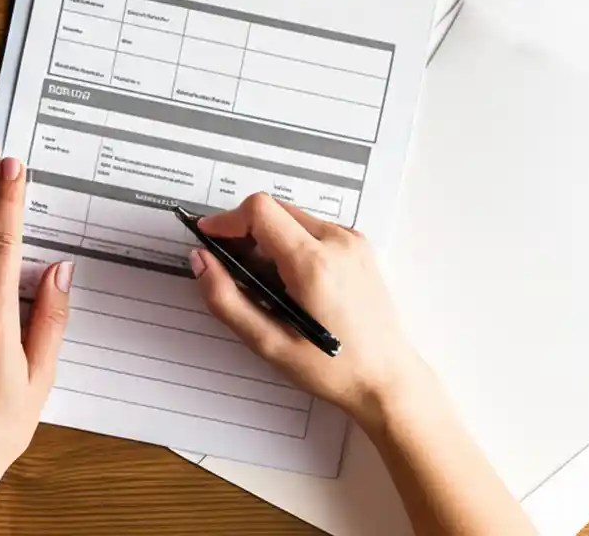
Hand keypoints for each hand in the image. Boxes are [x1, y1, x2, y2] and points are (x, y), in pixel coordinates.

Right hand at [189, 193, 425, 425]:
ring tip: (267, 284)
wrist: (387, 378)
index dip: (227, 220)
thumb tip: (201, 261)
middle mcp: (337, 242)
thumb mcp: (269, 344)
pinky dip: (293, 244)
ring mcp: (353, 242)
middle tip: (234, 269)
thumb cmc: (333, 369)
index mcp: (313, 263)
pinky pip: (314, 229)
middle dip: (246, 232)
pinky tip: (293, 282)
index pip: (260, 210)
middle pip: (275, 210)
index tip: (210, 237)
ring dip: (270, 239)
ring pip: (293, 217)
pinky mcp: (360, 247)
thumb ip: (226, 300)